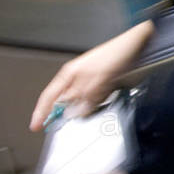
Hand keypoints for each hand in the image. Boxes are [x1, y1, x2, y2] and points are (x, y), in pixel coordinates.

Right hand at [30, 21, 154, 130]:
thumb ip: (85, 97)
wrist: (138, 44)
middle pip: (62, 102)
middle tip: (58, 129)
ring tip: (81, 120)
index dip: (41, 113)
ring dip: (79, 112)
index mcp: (69, 74)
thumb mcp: (98, 78)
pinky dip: (93, 107)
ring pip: (78, 102)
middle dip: (60, 115)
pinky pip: (93, 100)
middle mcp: (77, 77)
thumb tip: (73, 114)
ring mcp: (89, 80)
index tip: (35, 126)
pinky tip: (98, 109)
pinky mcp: (102, 83)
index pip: (49, 97)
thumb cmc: (117, 54)